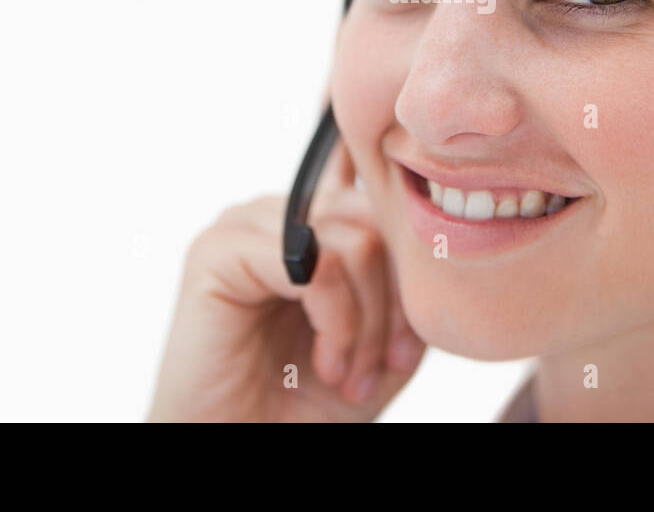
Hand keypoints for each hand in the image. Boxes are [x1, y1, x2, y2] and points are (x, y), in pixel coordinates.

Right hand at [146, 136, 425, 420]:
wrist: (236, 443)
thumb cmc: (299, 401)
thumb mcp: (378, 343)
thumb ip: (407, 293)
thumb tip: (435, 258)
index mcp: (312, 222)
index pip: (386, 209)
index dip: (411, 278)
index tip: (406, 351)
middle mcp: (279, 213)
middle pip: (377, 222)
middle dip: (393, 305)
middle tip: (383, 367)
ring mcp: (246, 225)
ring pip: (354, 242)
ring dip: (367, 321)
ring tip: (350, 375)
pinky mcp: (219, 251)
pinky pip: (314, 265)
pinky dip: (337, 320)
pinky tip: (327, 363)